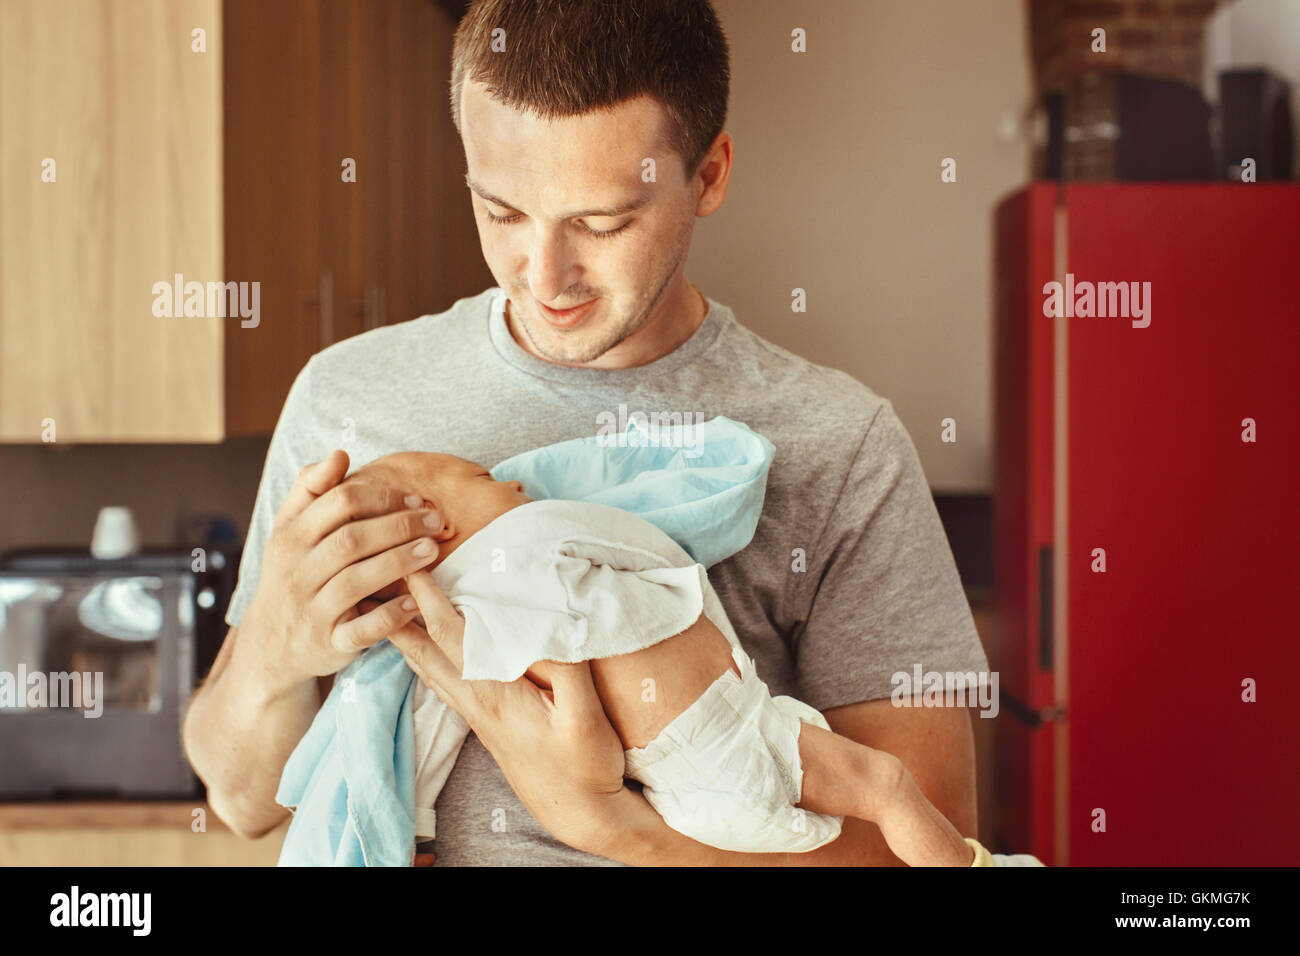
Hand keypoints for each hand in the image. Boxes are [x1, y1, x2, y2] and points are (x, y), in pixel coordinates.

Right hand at [238, 450, 446, 690]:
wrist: (270, 645)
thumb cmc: (292, 575)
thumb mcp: (289, 531)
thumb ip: (311, 490)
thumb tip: (339, 454)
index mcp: (289, 539)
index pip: (337, 504)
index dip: (381, 496)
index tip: (415, 499)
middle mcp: (297, 573)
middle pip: (350, 541)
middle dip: (398, 526)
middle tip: (435, 521)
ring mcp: (311, 611)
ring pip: (355, 582)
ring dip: (398, 563)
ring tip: (431, 550)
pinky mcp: (328, 645)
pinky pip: (359, 631)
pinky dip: (388, 617)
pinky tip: (413, 602)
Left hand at [389, 571, 629, 856]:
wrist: (582, 815)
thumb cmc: (585, 767)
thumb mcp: (584, 717)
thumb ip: (565, 669)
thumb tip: (548, 622)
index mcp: (496, 694)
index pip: (452, 637)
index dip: (429, 600)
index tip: (411, 565)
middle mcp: (476, 703)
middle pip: (426, 650)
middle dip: (399, 612)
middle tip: (376, 578)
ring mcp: (477, 716)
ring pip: (428, 667)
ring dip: (405, 636)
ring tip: (384, 609)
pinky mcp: (484, 724)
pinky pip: (441, 681)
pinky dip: (424, 657)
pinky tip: (423, 651)